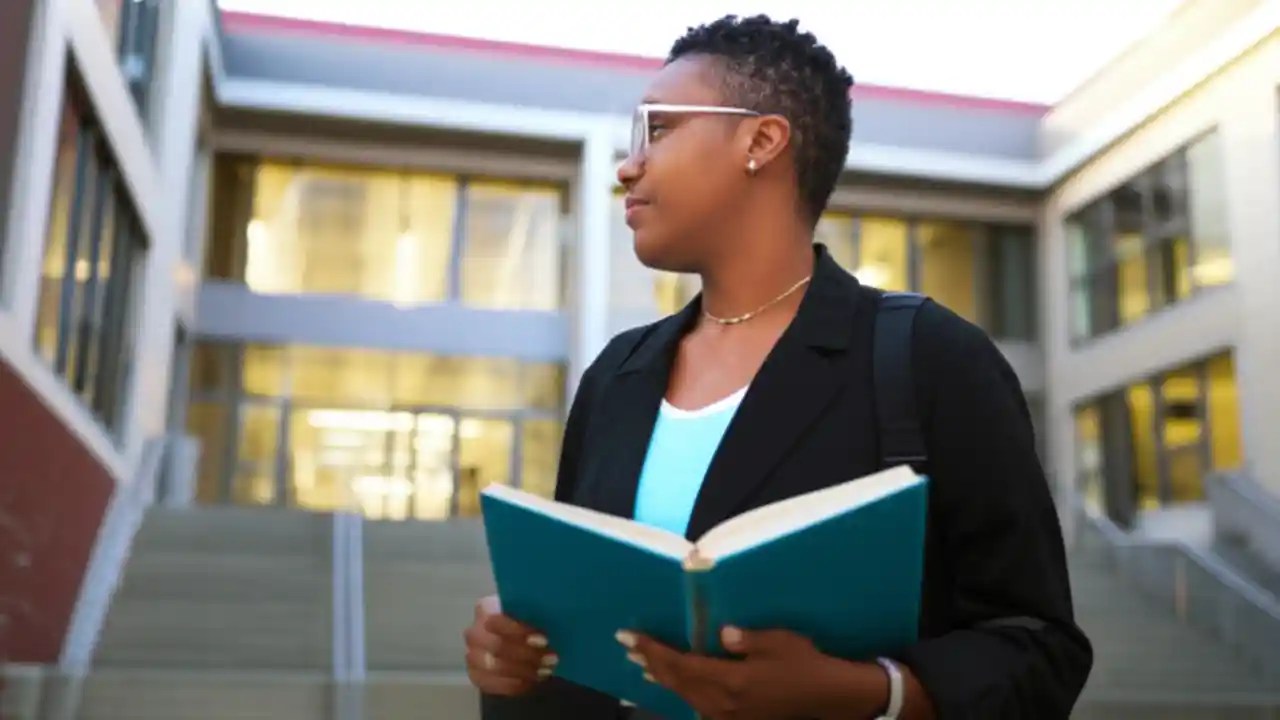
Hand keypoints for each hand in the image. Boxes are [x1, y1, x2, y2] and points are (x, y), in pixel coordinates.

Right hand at [464, 594, 557, 695]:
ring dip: (524, 670)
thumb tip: (552, 618)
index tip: (544, 639)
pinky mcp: (476, 676)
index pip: (496, 620)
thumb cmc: (526, 619)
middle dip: (527, 654)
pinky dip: (516, 684)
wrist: (517, 635)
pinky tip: (533, 680)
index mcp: (485, 608)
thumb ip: (533, 613)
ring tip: (546, 669)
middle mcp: (474, 632)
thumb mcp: (530, 610)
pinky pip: (493, 685)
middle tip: (551, 657)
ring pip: (494, 666)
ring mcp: (472, 655)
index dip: (519, 631)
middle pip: (497, 646)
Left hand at [617, 625, 845, 718]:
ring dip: (662, 677)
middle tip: (627, 646)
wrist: (827, 698)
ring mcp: (728, 715)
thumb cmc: (804, 664)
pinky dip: (682, 690)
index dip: (652, 650)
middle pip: (676, 682)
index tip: (629, 636)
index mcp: (730, 682)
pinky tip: (675, 683)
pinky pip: (699, 704)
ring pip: (685, 695)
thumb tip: (720, 635)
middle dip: (650, 662)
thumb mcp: (778, 643)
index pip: (679, 664)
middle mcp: (722, 703)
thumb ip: (745, 640)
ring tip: (642, 663)